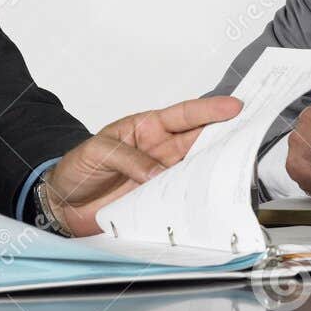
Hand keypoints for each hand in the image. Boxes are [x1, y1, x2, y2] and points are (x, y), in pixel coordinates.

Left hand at [45, 95, 242, 235]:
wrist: (62, 204)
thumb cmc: (77, 168)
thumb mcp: (98, 152)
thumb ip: (129, 159)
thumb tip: (156, 173)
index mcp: (147, 129)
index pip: (184, 115)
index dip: (210, 110)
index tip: (234, 107)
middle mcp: (161, 151)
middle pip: (200, 141)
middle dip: (226, 136)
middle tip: (248, 134)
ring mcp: (162, 176)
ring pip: (197, 169)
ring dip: (214, 169)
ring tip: (234, 167)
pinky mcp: (159, 201)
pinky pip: (182, 197)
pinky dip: (196, 198)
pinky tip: (208, 197)